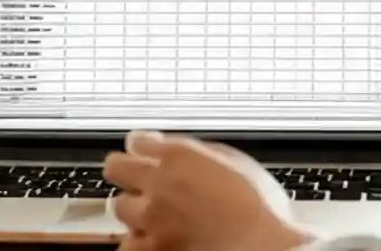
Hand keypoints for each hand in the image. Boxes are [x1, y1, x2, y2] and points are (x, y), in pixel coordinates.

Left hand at [104, 130, 313, 250]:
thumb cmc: (264, 213)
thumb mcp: (237, 163)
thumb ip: (201, 153)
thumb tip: (182, 149)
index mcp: (180, 156)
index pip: (137, 140)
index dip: (142, 147)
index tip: (144, 152)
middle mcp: (159, 183)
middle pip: (116, 167)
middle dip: (126, 173)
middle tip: (138, 181)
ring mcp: (152, 219)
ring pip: (119, 207)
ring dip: (134, 210)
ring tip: (153, 217)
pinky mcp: (154, 249)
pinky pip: (130, 242)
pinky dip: (140, 241)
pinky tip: (155, 240)